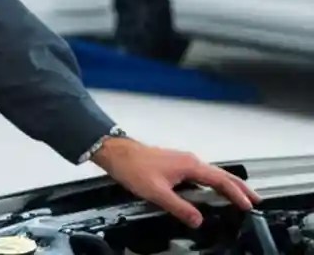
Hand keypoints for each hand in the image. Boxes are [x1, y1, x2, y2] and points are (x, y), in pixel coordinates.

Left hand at [92, 136, 261, 226]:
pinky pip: (202, 173)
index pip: (221, 181)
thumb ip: (179, 207)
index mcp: (190, 165)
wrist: (116, 153)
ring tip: (238, 196)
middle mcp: (190, 160)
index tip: (249, 204)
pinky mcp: (176, 163)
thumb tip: (198, 220)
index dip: (236, 193)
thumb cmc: (133, 167)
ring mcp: (183, 160)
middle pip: (221, 175)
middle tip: (255, 199)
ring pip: (212, 173)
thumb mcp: (157, 192)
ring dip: (227, 184)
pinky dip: (213, 182)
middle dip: (239, 187)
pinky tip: (211, 190)